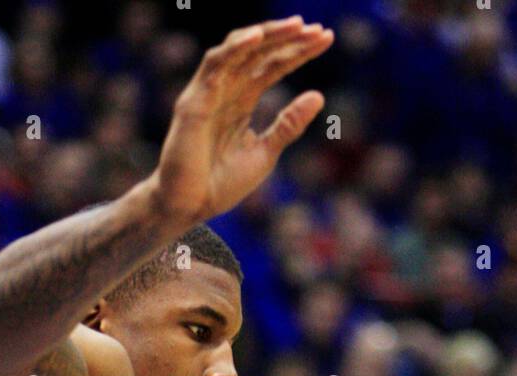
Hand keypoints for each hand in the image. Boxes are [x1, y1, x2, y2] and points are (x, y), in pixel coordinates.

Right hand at [155, 18, 333, 223]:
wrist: (191, 208)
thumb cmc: (221, 184)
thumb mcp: (266, 153)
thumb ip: (289, 125)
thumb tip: (319, 96)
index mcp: (243, 99)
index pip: (273, 65)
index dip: (299, 51)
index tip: (326, 39)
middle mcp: (226, 89)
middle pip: (260, 52)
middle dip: (289, 38)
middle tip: (318, 30)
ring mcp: (209, 92)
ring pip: (239, 49)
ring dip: (267, 35)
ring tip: (297, 26)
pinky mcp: (194, 101)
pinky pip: (215, 65)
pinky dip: (235, 48)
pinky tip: (257, 37)